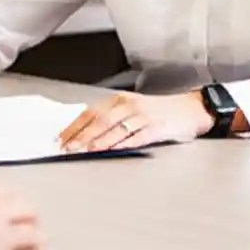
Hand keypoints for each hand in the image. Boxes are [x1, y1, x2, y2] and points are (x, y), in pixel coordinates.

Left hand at [57, 91, 213, 151]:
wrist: (190, 109)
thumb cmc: (158, 111)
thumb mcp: (131, 109)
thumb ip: (110, 118)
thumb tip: (83, 134)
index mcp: (119, 100)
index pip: (90, 113)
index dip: (74, 127)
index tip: (60, 139)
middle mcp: (129, 105)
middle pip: (99, 120)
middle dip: (81, 135)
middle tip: (67, 148)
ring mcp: (142, 116)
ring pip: (115, 128)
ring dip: (97, 141)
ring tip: (84, 150)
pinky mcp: (155, 128)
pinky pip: (135, 137)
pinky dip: (121, 144)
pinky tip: (111, 150)